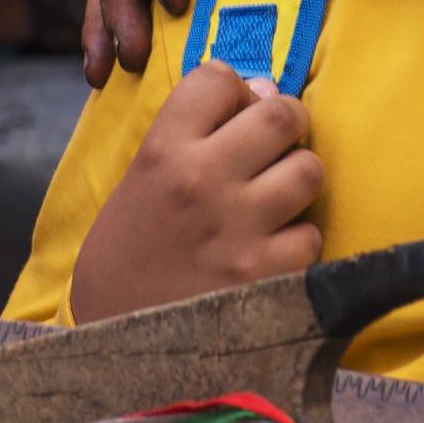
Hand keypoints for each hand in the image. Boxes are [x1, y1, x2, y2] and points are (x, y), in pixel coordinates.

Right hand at [65, 63, 324, 320]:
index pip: (219, 77)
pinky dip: (296, 243)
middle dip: (285, 124)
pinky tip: (269, 253)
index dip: (233, 92)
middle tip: (273, 148)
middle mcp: (201, 180)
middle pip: (281, 112)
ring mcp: (238, 229)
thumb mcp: (139, 183)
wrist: (112, 345)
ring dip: (296, 181)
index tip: (230, 118)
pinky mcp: (266, 277)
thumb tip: (268, 90)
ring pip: (309, 169)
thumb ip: (193, 136)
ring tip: (274, 202)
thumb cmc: (127, 258)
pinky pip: (311, 235)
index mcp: (161, 151)